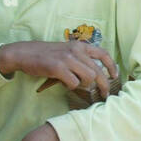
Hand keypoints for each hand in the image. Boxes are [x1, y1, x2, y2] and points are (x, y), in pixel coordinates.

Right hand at [0, 41, 117, 95]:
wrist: (25, 53)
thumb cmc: (46, 55)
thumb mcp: (66, 51)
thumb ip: (80, 59)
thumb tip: (95, 75)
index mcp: (79, 45)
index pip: (103, 54)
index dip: (112, 66)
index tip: (115, 76)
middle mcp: (76, 50)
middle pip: (98, 71)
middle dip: (104, 85)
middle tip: (104, 94)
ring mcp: (67, 59)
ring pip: (89, 78)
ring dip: (84, 85)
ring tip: (75, 84)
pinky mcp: (58, 68)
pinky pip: (74, 83)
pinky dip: (71, 86)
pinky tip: (64, 83)